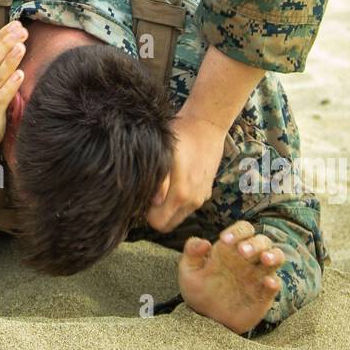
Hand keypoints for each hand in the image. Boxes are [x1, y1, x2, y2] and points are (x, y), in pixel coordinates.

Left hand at [146, 111, 227, 233]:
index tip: (143, 197)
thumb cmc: (180, 136)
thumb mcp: (163, 155)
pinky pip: (189, 205)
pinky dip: (180, 200)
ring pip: (179, 215)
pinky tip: (176, 180)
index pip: (158, 224)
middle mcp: (193, 200)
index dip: (147, 213)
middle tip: (150, 193)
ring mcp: (202, 196)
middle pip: (169, 224)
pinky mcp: (206, 190)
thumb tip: (152, 202)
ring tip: (163, 185)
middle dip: (157, 214)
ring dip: (169, 207)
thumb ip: (157, 182)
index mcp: (181, 194)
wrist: (206, 124)